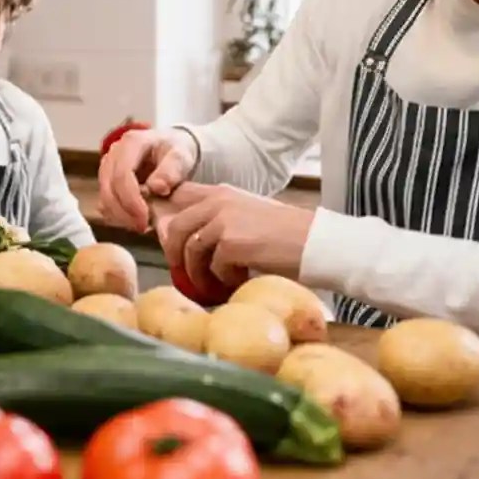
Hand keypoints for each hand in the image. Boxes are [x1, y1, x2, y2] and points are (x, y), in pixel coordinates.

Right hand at [97, 128, 197, 231]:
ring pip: (104, 198)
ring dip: (120, 217)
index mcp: (131, 143)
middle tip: (143, 228)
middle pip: (109, 188)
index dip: (130, 200)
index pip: (122, 174)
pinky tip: (136, 220)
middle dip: (124, 213)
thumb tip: (157, 187)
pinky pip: (105, 204)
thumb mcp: (181, 156)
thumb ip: (172, 169)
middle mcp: (114, 153)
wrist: (171, 149)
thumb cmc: (176, 151)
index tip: (144, 219)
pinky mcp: (106, 182)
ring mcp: (107, 168)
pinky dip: (118, 216)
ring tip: (142, 225)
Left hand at [156, 182, 314, 286]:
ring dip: (198, 274)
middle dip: (174, 254)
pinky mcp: (231, 242)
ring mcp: (223, 220)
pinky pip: (212, 267)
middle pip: (174, 226)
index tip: (164, 236)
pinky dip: (223, 280)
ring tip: (214, 286)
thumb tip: (185, 242)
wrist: (315, 243)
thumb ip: (216, 222)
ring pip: (189, 249)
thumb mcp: (246, 217)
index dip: (165, 215)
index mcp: (221, 192)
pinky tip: (239, 282)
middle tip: (184, 272)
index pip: (178, 195)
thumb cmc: (285, 236)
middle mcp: (218, 201)